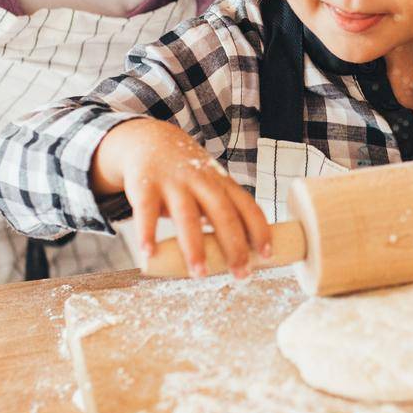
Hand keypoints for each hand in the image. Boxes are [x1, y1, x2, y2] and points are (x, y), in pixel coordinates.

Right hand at [94, 120, 271, 277]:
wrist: (148, 138)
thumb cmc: (185, 171)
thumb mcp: (209, 183)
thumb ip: (221, 211)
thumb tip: (236, 253)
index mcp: (220, 182)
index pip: (247, 205)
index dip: (260, 229)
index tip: (267, 254)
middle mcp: (201, 181)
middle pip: (223, 213)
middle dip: (234, 245)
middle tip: (240, 273)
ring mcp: (173, 182)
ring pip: (187, 216)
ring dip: (195, 247)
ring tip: (199, 273)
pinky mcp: (145, 185)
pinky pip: (147, 211)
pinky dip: (148, 233)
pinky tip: (149, 254)